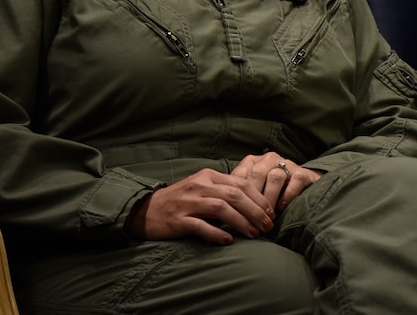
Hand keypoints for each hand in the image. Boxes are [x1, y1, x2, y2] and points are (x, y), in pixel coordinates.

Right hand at [124, 167, 277, 244]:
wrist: (145, 210)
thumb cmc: (180, 201)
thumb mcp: (202, 189)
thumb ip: (224, 192)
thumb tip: (254, 204)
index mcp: (208, 176)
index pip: (241, 184)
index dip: (259, 198)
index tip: (271, 212)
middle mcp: (199, 186)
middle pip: (234, 195)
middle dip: (255, 211)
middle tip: (268, 226)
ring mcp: (188, 203)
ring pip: (221, 209)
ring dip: (241, 222)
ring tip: (254, 234)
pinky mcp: (177, 220)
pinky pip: (200, 226)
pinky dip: (216, 233)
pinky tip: (228, 240)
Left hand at [230, 151, 321, 210]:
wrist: (302, 187)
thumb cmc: (270, 193)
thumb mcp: (251, 192)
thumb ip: (238, 196)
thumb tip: (219, 212)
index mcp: (253, 162)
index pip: (241, 175)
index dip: (237, 195)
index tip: (234, 214)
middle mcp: (269, 159)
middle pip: (257, 174)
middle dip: (253, 198)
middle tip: (252, 219)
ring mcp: (288, 164)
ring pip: (275, 176)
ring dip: (270, 198)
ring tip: (267, 217)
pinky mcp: (304, 172)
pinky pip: (296, 180)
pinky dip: (288, 195)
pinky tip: (282, 208)